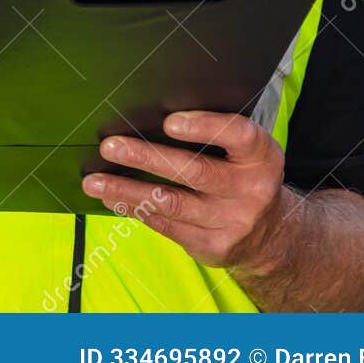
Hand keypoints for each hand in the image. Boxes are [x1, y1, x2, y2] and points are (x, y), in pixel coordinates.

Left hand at [80, 111, 291, 273]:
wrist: (270, 236)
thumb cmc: (241, 177)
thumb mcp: (243, 154)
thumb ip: (213, 136)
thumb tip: (147, 116)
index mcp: (262, 157)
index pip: (239, 136)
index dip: (205, 127)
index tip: (169, 122)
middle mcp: (252, 190)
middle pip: (194, 171)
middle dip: (146, 157)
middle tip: (110, 146)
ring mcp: (233, 222)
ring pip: (171, 202)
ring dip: (126, 190)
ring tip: (93, 181)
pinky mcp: (213, 246)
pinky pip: (165, 225)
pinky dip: (134, 209)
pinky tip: (112, 198)